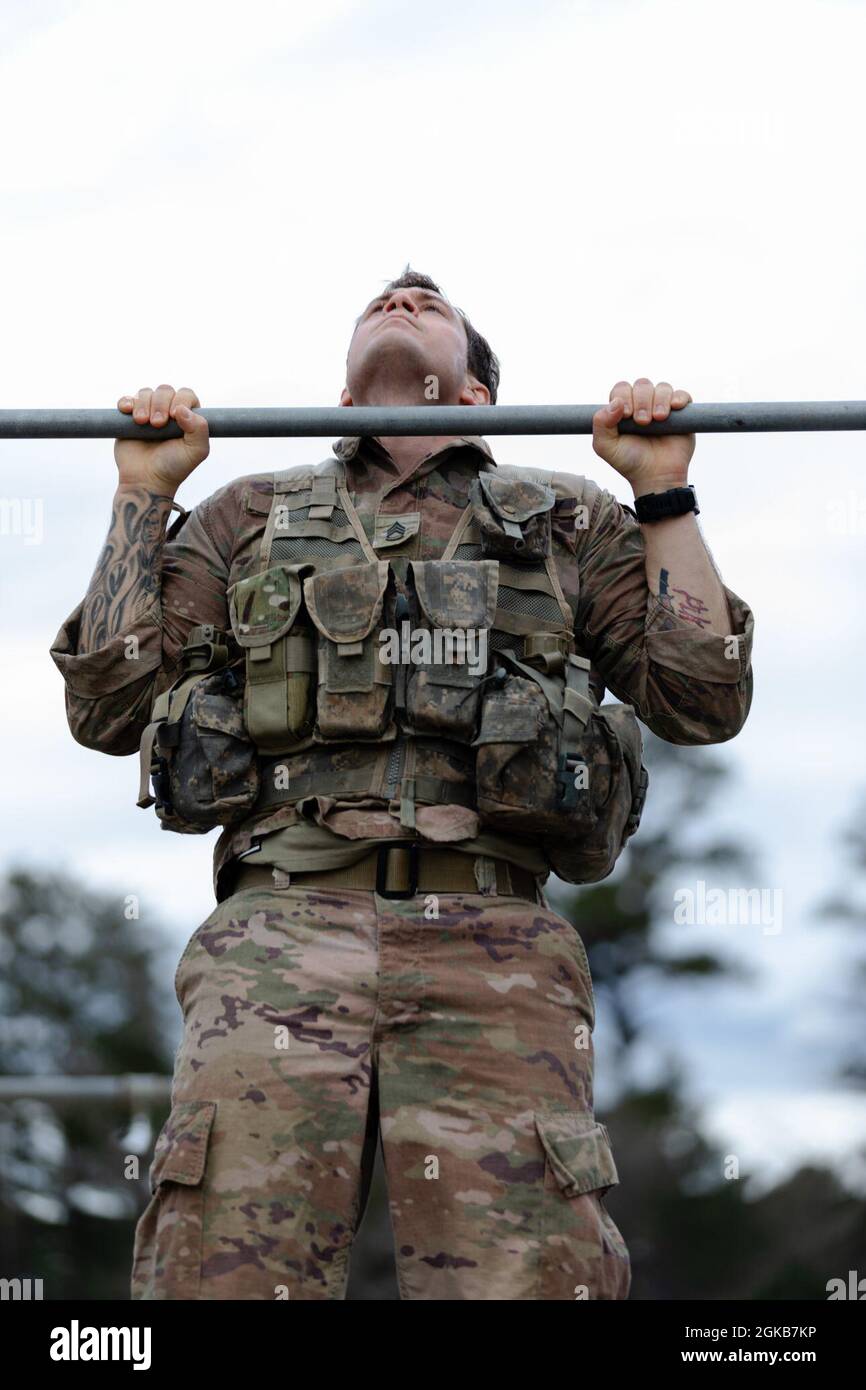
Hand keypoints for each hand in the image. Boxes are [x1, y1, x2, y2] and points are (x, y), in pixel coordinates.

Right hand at [114, 384, 208, 494]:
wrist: (146, 480)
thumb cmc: (174, 467)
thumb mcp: (196, 451)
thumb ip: (199, 429)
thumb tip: (182, 409)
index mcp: (187, 417)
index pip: (186, 395)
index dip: (181, 400)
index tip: (174, 416)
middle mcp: (168, 412)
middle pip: (165, 390)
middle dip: (161, 403)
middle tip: (157, 424)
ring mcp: (148, 413)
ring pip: (145, 393)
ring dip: (144, 404)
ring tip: (142, 422)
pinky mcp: (129, 418)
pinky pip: (127, 400)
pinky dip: (126, 401)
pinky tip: (127, 411)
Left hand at [592, 378, 694, 496]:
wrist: (655, 477)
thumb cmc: (629, 462)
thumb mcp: (605, 446)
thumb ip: (601, 423)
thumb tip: (616, 402)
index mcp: (623, 409)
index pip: (622, 389)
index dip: (624, 396)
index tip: (626, 415)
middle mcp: (643, 405)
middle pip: (642, 385)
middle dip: (642, 400)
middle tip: (643, 422)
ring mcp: (663, 408)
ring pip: (662, 387)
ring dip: (659, 400)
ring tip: (658, 419)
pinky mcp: (682, 414)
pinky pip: (682, 395)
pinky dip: (678, 398)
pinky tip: (674, 409)